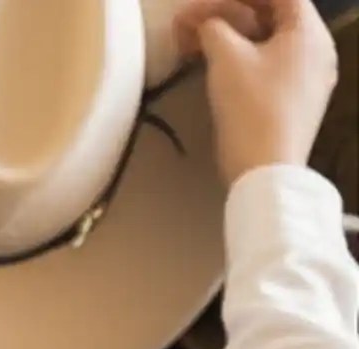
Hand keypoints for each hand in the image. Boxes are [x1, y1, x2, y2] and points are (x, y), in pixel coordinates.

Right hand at [175, 0, 338, 183]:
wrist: (266, 169)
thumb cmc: (250, 105)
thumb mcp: (225, 58)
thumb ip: (213, 28)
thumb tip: (204, 22)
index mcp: (309, 32)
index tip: (207, 3)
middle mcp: (318, 50)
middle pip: (275, 16)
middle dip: (230, 14)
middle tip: (193, 22)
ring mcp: (310, 77)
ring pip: (270, 43)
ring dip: (233, 38)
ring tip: (196, 44)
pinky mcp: (297, 100)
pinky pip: (272, 66)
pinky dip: (245, 59)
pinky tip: (216, 67)